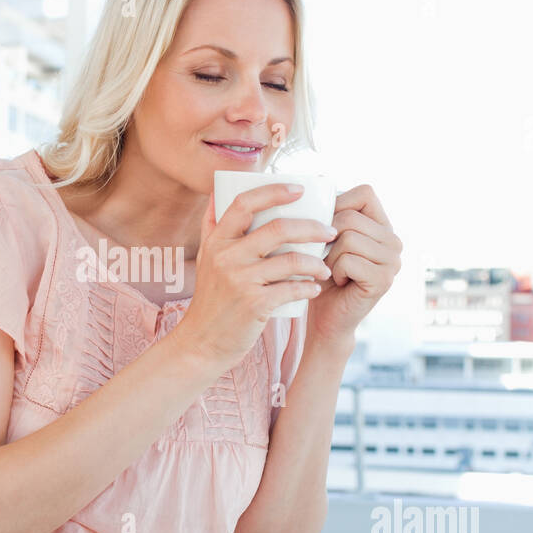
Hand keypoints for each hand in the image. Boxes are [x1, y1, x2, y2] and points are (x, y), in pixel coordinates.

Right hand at [174, 182, 334, 371]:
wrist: (202, 342)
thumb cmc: (210, 299)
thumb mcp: (205, 259)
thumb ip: (211, 226)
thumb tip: (218, 192)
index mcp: (217, 241)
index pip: (244, 204)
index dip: (273, 191)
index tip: (298, 189)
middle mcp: (226, 256)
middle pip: (277, 228)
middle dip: (311, 227)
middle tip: (330, 231)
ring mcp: (240, 280)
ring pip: (291, 260)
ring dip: (316, 262)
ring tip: (325, 267)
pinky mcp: (254, 303)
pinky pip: (292, 288)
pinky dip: (309, 288)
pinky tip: (316, 289)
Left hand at [305, 184, 401, 347]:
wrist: (326, 317)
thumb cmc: (321, 274)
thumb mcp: (324, 238)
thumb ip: (329, 212)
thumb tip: (319, 177)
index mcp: (383, 226)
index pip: (365, 192)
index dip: (339, 203)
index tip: (325, 225)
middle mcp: (394, 241)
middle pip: (350, 217)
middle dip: (326, 237)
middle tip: (325, 257)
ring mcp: (392, 261)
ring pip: (348, 238)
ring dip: (328, 257)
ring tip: (332, 270)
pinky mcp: (384, 280)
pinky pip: (348, 260)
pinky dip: (334, 271)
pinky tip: (340, 282)